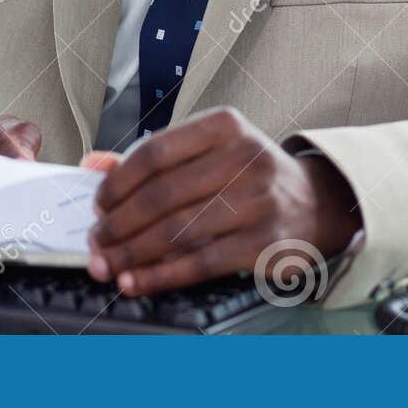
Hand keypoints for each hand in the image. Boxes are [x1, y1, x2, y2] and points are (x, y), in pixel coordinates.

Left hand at [84, 107, 360, 296]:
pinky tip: (136, 282)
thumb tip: (92, 163)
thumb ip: (152, 159)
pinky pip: (200, 263)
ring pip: (177, 231)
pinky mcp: (263, 241)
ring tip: (107, 265)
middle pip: (162, 195)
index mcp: (224, 126)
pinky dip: (160, 276)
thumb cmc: (249, 175)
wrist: (314, 204)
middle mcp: (244, 157)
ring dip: (132, 254)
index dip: (118, 182)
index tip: (98, 205)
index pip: (155, 152)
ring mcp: (257, 200)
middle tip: (96, 241)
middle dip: (119, 224)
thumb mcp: (209, 152)